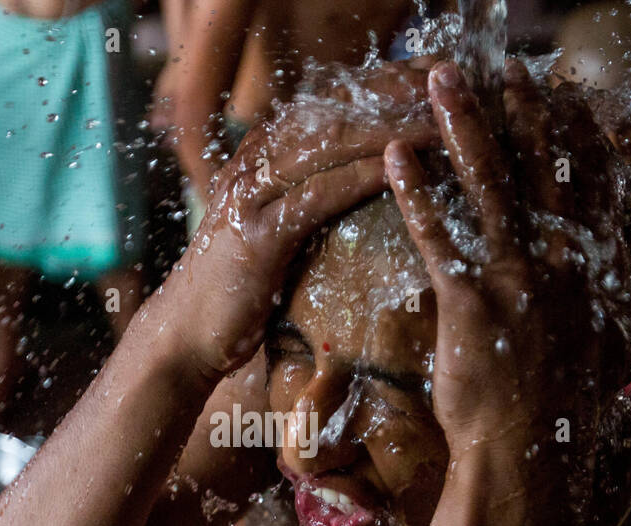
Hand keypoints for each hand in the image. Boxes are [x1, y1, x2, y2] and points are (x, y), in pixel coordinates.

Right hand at [161, 65, 439, 380]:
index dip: (378, 88)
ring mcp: (250, 195)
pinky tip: (399, 168)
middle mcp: (251, 164)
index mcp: (259, 157)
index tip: (428, 82)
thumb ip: (302, 204)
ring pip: (329, 144)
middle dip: (391, 96)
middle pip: (332, 111)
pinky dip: (362, 177)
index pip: (325, 106)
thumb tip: (354, 192)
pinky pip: (318, 193)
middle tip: (445, 89)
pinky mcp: (257, 233)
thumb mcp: (271, 232)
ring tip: (439, 124)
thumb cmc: (235, 292)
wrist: (185, 337)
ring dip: (389, 130)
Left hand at [386, 60, 630, 464]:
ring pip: (491, 183)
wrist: (536, 458)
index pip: (595, 182)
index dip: (578, 132)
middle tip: (501, 66)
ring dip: (464, 124)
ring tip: (440, 79)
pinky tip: (397, 153)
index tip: (565, 93)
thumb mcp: (621, 337)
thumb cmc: (571, 406)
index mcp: (599, 268)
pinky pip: (439, 233)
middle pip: (542, 166)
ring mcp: (518, 279)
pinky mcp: (471, 303)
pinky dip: (417, 190)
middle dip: (520, 108)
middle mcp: (563, 263)